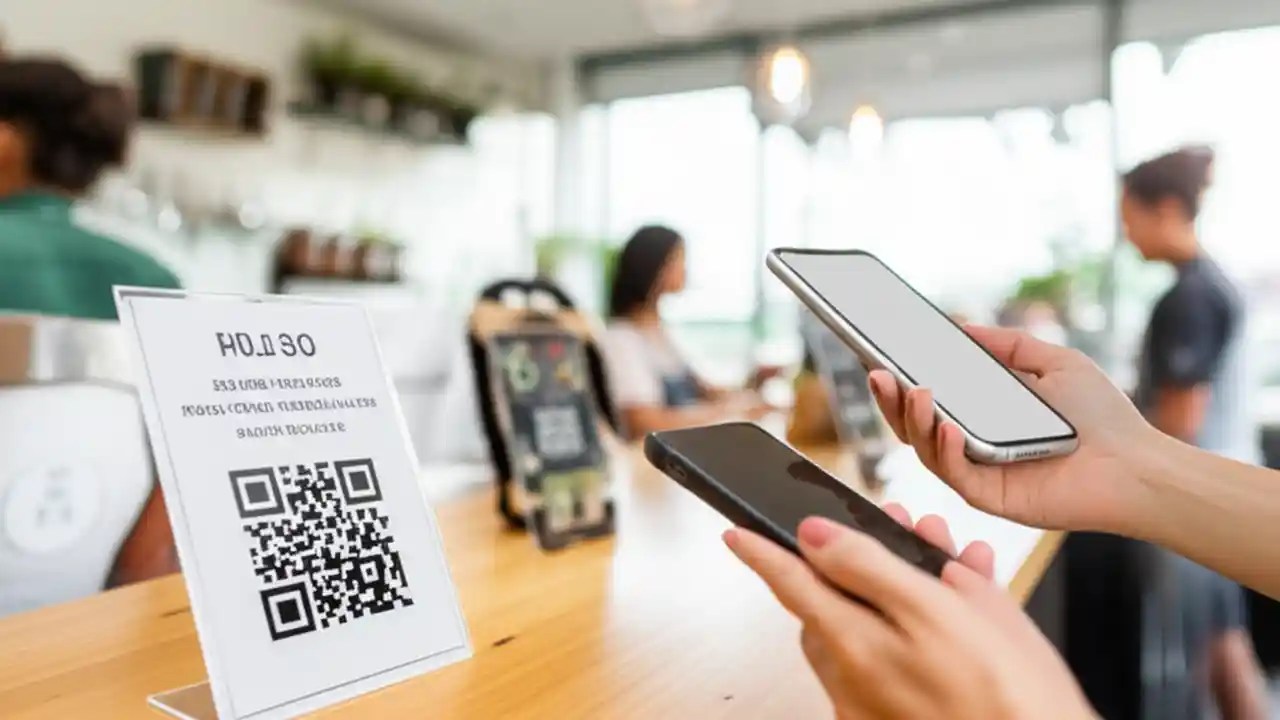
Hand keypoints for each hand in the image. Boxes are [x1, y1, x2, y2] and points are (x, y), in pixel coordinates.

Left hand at [725, 510, 1095, 719]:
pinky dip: (930, 622)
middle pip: (839, 602)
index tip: (736, 532)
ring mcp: (880, 703)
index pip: (790, 583)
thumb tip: (813, 535)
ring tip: (955, 558)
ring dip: (907, 582)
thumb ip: (868, 568)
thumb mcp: (938, 611)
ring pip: (881, 623)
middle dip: (866, 557)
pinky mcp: (908, 716)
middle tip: (901, 525)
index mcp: (852, 645)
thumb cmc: (1008, 701)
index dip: (762, 551)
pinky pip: (907, 656)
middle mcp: (854, 680)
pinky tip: (972, 594)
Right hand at [868, 325, 1158, 532]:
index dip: (900, 381)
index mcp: (983, 417)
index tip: (880, 355)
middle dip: (890, 400)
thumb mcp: (1055, 363)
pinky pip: (954, 475)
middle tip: (879, 372)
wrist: (1137, 465)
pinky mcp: (991, 498)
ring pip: (925, 450)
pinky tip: (949, 427)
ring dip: (914, 420)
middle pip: (913, 426)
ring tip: (917, 391)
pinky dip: (945, 450)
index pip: (929, 400)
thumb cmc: (1103, 417)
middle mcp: (972, 447)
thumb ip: (1010, 345)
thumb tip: (964, 326)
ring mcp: (979, 473)